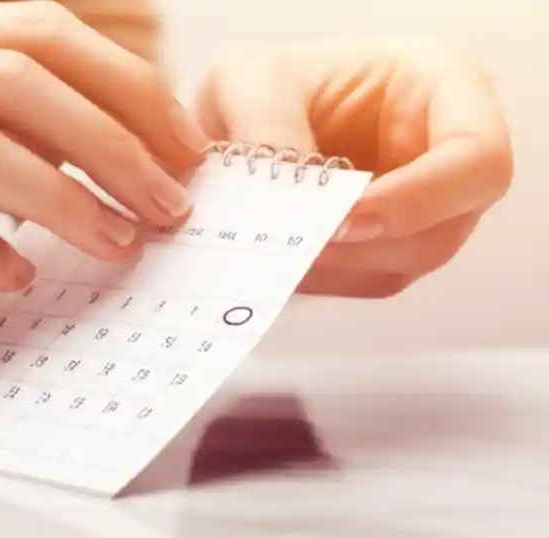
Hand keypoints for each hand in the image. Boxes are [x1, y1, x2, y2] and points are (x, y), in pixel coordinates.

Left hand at [196, 38, 512, 296]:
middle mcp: (446, 150)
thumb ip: (267, 128)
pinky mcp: (391, 244)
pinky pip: (373, 280)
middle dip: (366, 246)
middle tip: (297, 241)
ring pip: (409, 264)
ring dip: (341, 267)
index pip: (475, 158)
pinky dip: (327, 278)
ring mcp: (425, 204)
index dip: (417, 200)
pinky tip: (283, 255)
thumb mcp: (248, 82)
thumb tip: (295, 193)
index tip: (342, 219)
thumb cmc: (260, 83)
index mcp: (440, 85)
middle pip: (445, 229)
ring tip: (279, 244)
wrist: (237, 118)